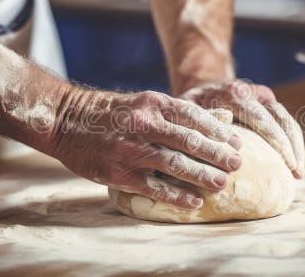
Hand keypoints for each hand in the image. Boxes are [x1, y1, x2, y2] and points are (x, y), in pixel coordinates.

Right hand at [45, 88, 242, 208]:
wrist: (66, 121)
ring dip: (202, 176)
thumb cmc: (109, 112)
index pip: (194, 116)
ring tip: (221, 184)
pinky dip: (177, 196)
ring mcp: (131, 150)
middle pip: (190, 141)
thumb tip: (210, 124)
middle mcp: (144, 125)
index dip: (218, 130)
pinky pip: (155, 187)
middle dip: (218, 154)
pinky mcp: (120, 173)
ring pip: (176, 165)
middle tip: (237, 164)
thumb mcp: (140, 102)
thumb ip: (169, 113)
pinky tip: (194, 202)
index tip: (236, 141)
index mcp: (152, 103)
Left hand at [180, 80, 304, 177]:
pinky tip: (293, 164)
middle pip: (278, 119)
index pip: (260, 118)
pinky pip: (286, 123)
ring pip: (286, 120)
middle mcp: (252, 92)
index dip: (275, 141)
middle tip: (296, 173)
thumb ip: (197, 126)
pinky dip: (291, 143)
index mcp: (233, 93)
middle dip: (289, 147)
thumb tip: (203, 153)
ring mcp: (262, 97)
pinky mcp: (268, 105)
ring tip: (298, 173)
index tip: (283, 164)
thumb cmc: (190, 106)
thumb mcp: (187, 113)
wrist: (201, 87)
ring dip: (294, 146)